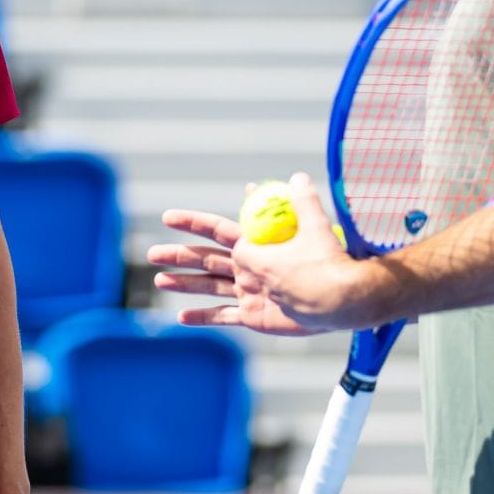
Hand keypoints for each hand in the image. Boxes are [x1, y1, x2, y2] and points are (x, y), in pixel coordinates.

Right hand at [151, 175, 370, 335]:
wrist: (342, 299)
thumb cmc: (329, 264)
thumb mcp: (313, 227)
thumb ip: (303, 202)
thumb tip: (295, 177)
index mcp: (256, 245)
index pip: (217, 231)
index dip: (192, 223)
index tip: (168, 216)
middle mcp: (248, 268)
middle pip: (205, 259)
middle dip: (179, 255)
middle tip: (152, 253)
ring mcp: (249, 292)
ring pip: (208, 286)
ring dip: (184, 282)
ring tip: (160, 279)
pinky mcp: (254, 316)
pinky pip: (223, 316)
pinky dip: (203, 316)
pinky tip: (181, 317)